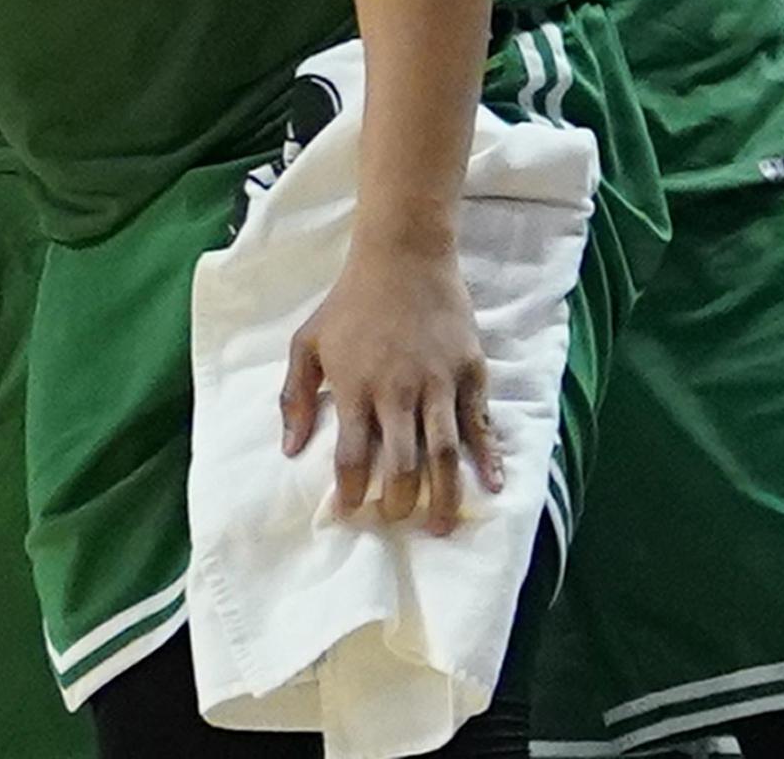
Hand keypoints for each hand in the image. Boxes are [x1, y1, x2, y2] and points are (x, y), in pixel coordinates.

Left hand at [278, 240, 499, 533]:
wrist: (402, 256)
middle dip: (399, 503)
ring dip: (445, 496)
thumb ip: (295, 396)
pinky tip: (493, 485)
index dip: (351, 492)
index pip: (353, 456)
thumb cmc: (349, 302)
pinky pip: (480, 424)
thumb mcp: (307, 342)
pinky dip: (489, 457)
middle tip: (397, 522)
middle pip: (402, 465)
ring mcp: (438, 383)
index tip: (351, 513)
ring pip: (444, 453)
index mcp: (355, 387)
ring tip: (441, 526)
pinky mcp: (470, 372)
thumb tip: (290, 449)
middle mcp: (397, 391)